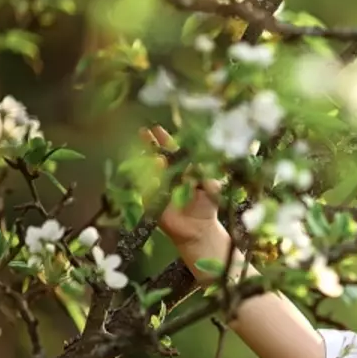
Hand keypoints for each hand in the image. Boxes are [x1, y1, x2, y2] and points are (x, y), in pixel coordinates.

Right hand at [144, 126, 222, 246]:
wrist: (199, 229)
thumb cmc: (206, 206)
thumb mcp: (212, 189)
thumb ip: (209, 177)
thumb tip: (202, 166)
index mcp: (181, 168)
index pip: (171, 150)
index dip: (165, 139)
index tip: (157, 128)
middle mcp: (166, 175)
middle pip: (155, 156)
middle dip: (150, 144)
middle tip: (143, 132)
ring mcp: (157, 187)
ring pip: (149, 171)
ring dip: (151, 164)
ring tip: (158, 160)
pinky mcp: (151, 201)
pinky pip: (147, 191)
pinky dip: (151, 186)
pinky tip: (155, 181)